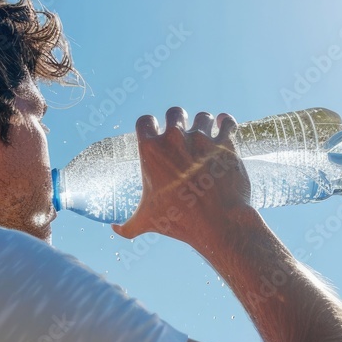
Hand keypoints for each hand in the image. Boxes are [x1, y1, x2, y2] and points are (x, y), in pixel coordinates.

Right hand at [111, 107, 251, 246]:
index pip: (144, 120)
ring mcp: (202, 139)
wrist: (217, 222)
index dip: (149, 125)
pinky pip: (227, 122)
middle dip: (178, 121)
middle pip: (175, 112)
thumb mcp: (147, 221)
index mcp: (152, 150)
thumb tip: (114, 228)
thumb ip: (128, 226)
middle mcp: (175, 138)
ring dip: (203, 124)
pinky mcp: (225, 144)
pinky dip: (226, 123)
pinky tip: (224, 127)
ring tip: (205, 136)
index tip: (155, 133)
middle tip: (182, 135)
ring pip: (203, 116)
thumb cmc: (178, 220)